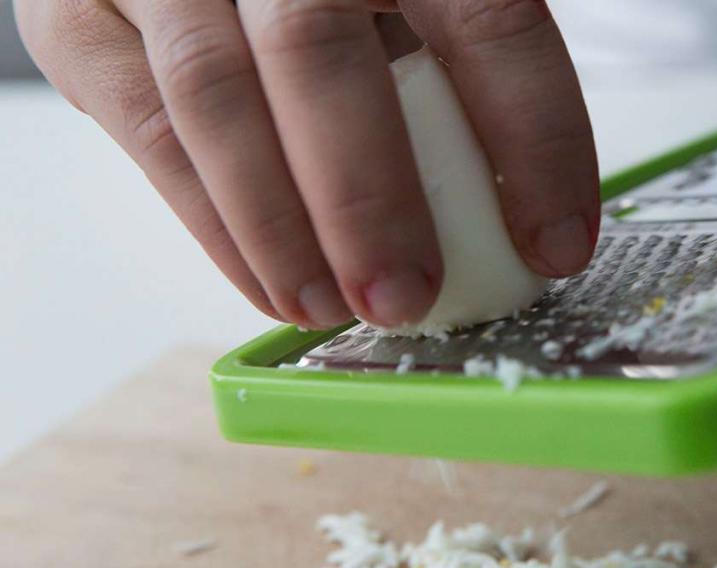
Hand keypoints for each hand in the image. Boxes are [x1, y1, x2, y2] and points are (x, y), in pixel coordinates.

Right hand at [15, 0, 599, 328]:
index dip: (532, 138)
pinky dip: (210, 222)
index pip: (486, 17)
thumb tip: (526, 208)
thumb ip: (458, 65)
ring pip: (214, 96)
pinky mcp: (82, 13)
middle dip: (367, 196)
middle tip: (404, 297)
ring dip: (277, 227)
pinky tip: (268, 284)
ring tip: (328, 310)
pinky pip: (142, 125)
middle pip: (319, 52)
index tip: (555, 244)